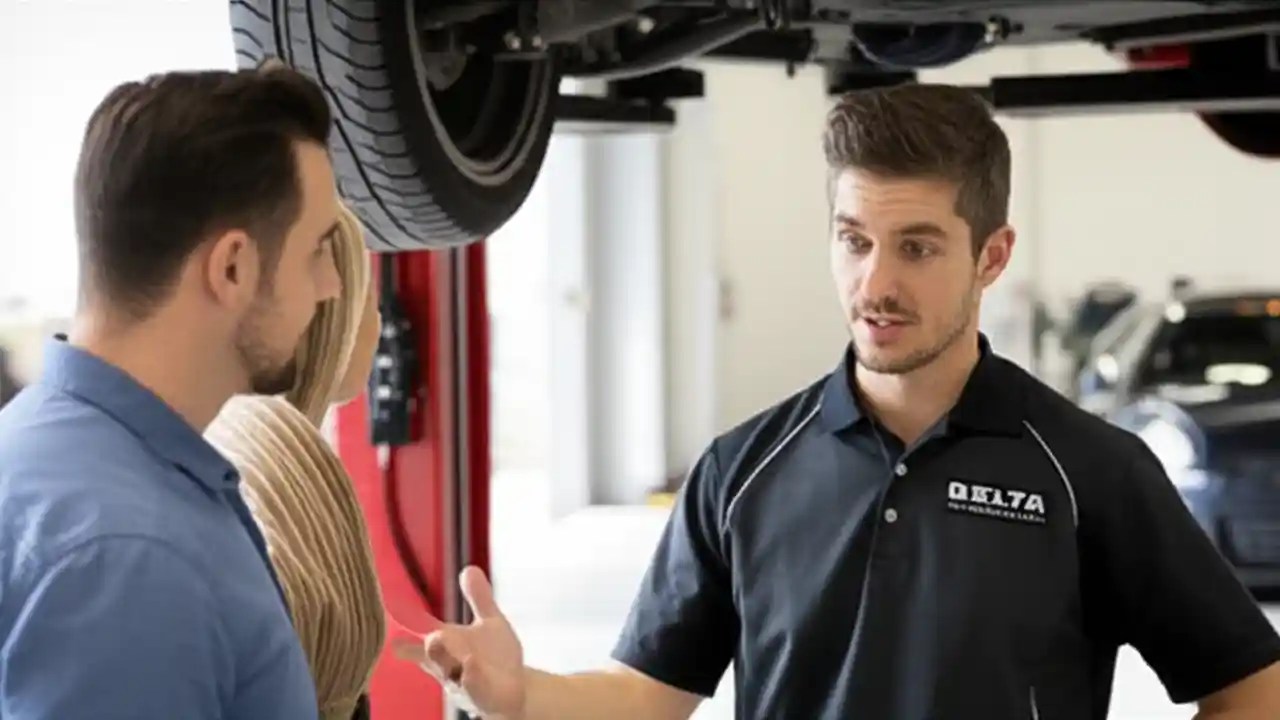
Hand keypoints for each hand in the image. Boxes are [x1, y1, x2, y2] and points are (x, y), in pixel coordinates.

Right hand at [393, 566, 525, 719]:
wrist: (516, 688)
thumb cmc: (496, 657)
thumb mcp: (490, 623)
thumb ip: (479, 598)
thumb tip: (470, 568)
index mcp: (448, 646)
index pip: (419, 640)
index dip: (403, 634)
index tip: (385, 625)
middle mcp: (450, 666)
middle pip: (433, 656)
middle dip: (429, 645)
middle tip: (427, 631)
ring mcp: (464, 683)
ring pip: (449, 673)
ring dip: (443, 658)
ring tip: (438, 639)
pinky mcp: (482, 696)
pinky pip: (474, 688)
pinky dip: (471, 677)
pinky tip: (471, 664)